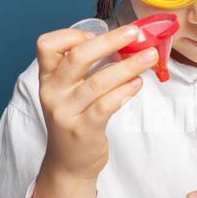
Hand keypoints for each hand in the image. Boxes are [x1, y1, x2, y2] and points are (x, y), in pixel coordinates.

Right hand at [35, 23, 155, 183]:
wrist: (68, 163)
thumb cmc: (75, 120)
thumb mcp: (70, 92)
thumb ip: (87, 69)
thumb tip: (124, 42)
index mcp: (48, 78)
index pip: (47, 45)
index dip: (72, 35)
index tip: (96, 35)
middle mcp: (52, 93)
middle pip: (77, 57)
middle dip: (110, 41)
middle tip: (135, 33)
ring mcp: (66, 113)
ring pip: (97, 82)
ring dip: (128, 66)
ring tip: (149, 57)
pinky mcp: (83, 130)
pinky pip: (105, 106)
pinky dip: (124, 92)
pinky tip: (137, 83)